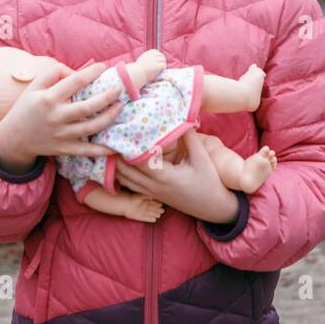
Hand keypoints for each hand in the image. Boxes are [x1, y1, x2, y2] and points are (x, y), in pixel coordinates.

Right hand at [0, 61, 124, 170]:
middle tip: (119, 89)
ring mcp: (61, 135)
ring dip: (109, 117)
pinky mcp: (64, 149)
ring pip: (90, 127)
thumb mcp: (34, 86)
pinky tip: (115, 146)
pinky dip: (102, 150)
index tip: (102, 66)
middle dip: (106, 97)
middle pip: (87, 107)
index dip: (90, 73)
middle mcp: (56, 117)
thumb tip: (76, 71)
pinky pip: (86, 151)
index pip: (74, 82)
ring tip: (120, 106)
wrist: (14, 138)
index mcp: (48, 99)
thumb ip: (54, 73)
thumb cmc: (26, 108)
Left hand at [113, 132, 238, 224]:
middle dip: (116, 154)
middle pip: (125, 171)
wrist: (214, 207)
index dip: (128, 147)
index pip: (138, 161)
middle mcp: (154, 187)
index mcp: (165, 177)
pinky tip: (117, 162)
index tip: (121, 131)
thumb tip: (180, 116)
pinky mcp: (153, 195)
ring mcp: (152, 193)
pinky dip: (122, 174)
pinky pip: (130, 185)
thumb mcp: (202, 158)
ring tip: (110, 147)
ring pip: (125, 179)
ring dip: (116, 164)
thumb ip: (189, 138)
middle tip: (110, 136)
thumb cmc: (210, 182)